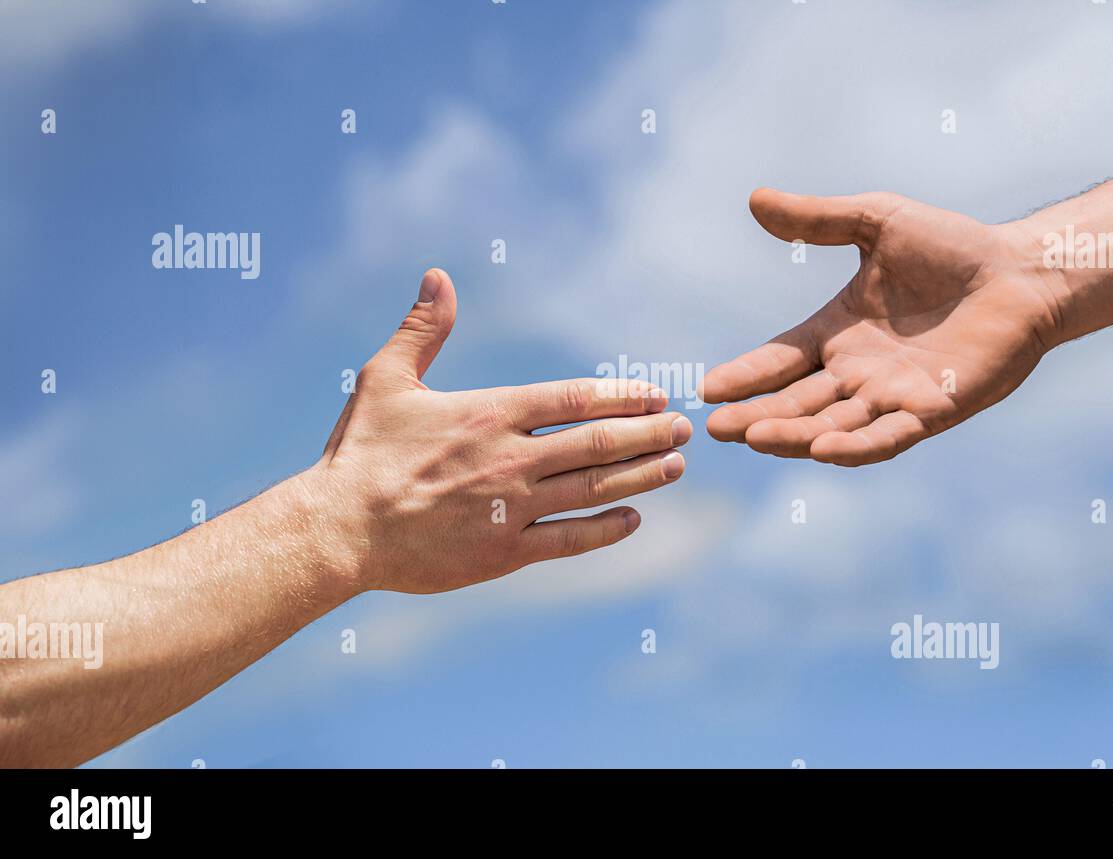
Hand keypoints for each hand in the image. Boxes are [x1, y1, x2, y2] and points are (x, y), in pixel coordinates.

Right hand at [310, 268, 690, 593]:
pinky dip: (606, 529)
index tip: (655, 394)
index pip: (573, 399)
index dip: (621, 396)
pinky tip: (634, 518)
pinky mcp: (503, 553)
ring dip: (641, 476)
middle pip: (597, 443)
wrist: (337, 530)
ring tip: (676, 466)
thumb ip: (423, 330)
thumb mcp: (385, 379)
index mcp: (489, 414)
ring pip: (593, 489)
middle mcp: (509, 460)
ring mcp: (511, 509)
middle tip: (683, 428)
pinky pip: (569, 541)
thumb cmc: (360, 452)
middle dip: (648, 434)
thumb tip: (439, 276)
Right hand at [701, 188, 1063, 465]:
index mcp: (837, 333)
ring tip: (754, 437)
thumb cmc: (952, 246)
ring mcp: (891, 396)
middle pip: (796, 402)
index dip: (746, 375)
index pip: (779, 360)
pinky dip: (855, 447)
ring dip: (792, 435)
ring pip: (831, 425)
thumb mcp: (875, 221)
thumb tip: (754, 199)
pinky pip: (885, 437)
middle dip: (755, 416)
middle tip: (714, 428)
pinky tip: (822, 451)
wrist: (1022, 271)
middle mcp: (856, 372)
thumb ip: (817, 218)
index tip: (707, 388)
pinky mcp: (931, 412)